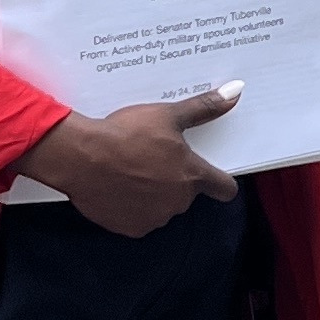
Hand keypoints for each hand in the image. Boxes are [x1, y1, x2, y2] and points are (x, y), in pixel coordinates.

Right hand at [13, 87, 240, 238]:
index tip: (215, 175)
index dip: (222, 181)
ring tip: (132, 170)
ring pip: (161, 206)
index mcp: (192, 176)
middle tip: (154, 158)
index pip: (225, 188)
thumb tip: (236, 91)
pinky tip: (117, 186)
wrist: (82, 156)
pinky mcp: (129, 228)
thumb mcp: (168, 114)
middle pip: (187, 194)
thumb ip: (203, 108)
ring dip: (153, 193)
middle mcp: (178, 202)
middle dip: (175, 179)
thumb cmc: (127, 133)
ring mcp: (153, 218)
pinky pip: (137, 218)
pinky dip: (131, 206)